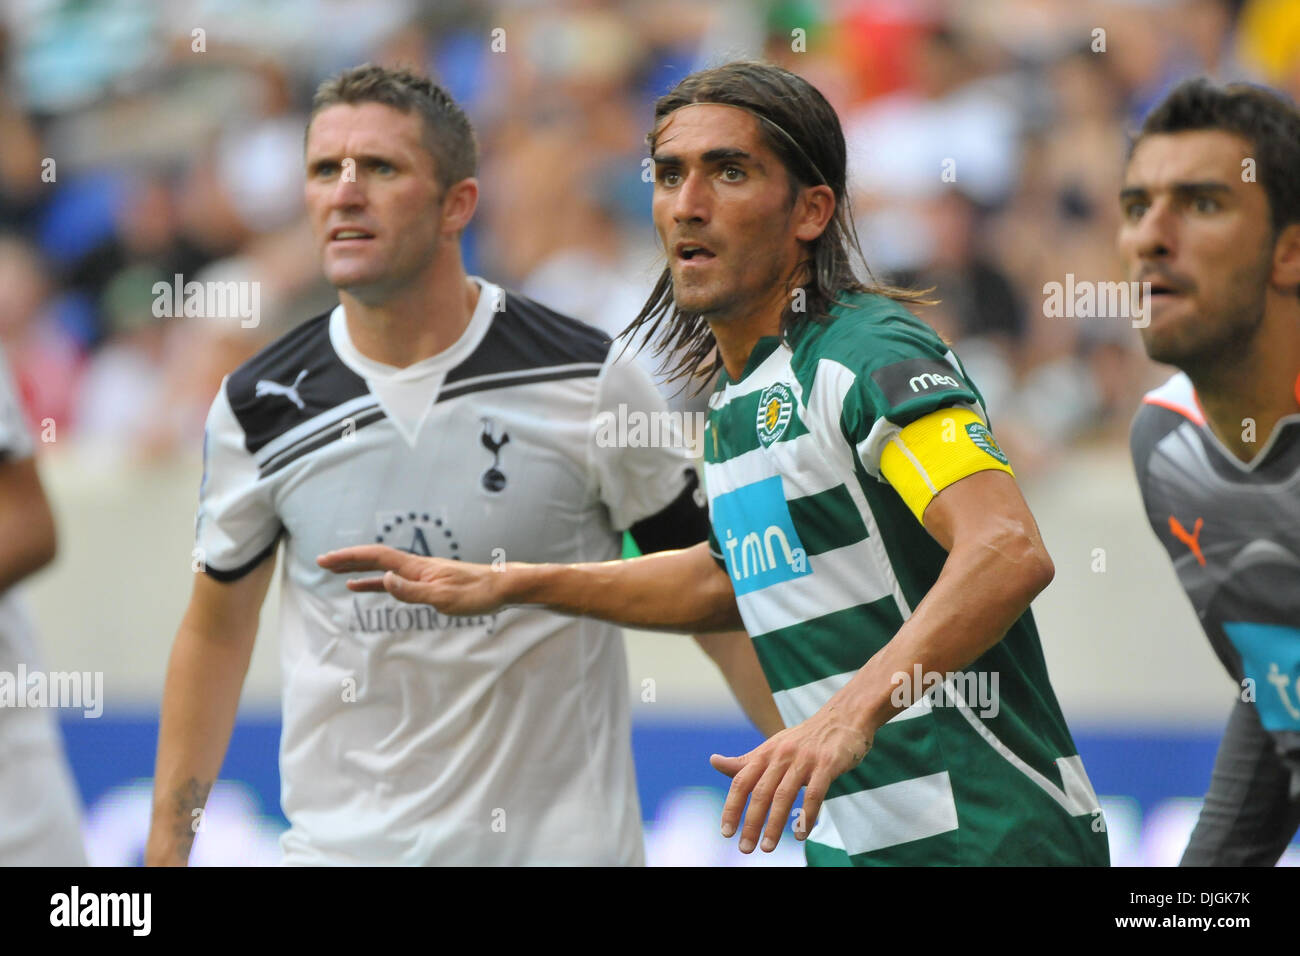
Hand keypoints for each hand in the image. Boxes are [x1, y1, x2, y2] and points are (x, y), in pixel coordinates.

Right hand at [316, 545, 510, 613]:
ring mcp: (422, 574)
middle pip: (375, 558)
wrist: (503, 587)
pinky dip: (377, 582)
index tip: (326, 559)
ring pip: (382, 567)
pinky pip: (395, 580)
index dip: (350, 557)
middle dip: (347, 559)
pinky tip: (366, 587)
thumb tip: (384, 580)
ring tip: (335, 571)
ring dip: (358, 568)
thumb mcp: (443, 599)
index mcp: (417, 568)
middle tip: (321, 561)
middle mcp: (416, 566)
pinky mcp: (429, 583)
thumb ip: (412, 591)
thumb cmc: (477, 595)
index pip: (376, 557)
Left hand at [709, 706, 868, 852]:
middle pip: (761, 792)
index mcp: (765, 753)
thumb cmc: (803, 739)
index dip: (732, 807)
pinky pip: (815, 795)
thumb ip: (746, 761)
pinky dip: (807, 817)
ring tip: (767, 847)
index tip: (726, 832)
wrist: (843, 718)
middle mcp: (781, 755)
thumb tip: (713, 761)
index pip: (741, 782)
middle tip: (745, 848)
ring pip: (784, 795)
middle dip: (751, 823)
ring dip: (774, 824)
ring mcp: (804, 759)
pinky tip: (801, 835)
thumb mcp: (772, 747)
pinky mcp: (827, 764)